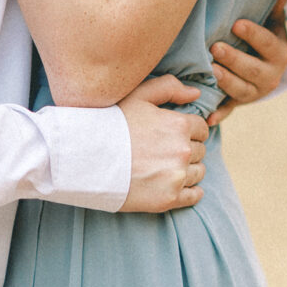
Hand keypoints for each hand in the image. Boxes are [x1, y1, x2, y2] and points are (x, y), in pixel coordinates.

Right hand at [117, 75, 207, 212]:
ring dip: (188, 169)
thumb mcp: (137, 96)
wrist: (85, 159)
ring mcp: (176, 177)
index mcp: (179, 125)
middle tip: (166, 151)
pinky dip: (191, 192)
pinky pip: (194, 196)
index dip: (189, 130)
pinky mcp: (168, 199)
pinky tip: (176, 185)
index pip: (201, 128)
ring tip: (167, 167)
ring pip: (198, 172)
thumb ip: (169, 87)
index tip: (174, 135)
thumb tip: (196, 93)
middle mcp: (182, 151)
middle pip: (200, 150)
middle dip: (187, 149)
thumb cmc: (110, 124)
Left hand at [206, 0, 286, 127]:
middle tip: (215, 47)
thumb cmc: (264, 40)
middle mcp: (269, 77)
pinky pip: (228, 111)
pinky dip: (219, 114)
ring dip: (226, 82)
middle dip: (235, 60)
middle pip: (253, 70)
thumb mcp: (272, 24)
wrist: (265, 71)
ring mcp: (253, 93)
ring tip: (210, 70)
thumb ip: (275, 7)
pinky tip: (209, 117)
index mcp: (279, 54)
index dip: (253, 35)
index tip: (237, 24)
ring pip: (241, 91)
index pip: (268, 44)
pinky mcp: (238, 104)